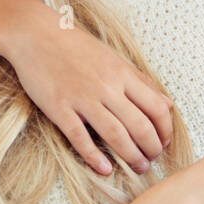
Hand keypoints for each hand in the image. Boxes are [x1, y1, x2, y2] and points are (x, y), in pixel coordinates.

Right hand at [13, 15, 173, 175]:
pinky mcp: (59, 108)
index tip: (165, 142)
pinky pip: (80, 137)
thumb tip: (167, 103)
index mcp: (122, 74)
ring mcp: (82, 98)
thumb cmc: (76, 45)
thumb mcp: (114, 58)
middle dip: (151, 148)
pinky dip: (94, 156)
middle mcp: (107, 87)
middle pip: (140, 126)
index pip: (156, 107)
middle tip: (153, 160)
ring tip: (138, 167)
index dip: (166, 130)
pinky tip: (105, 169)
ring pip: (115, 135)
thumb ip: (140, 82)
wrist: (35, 34)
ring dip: (131, 156)